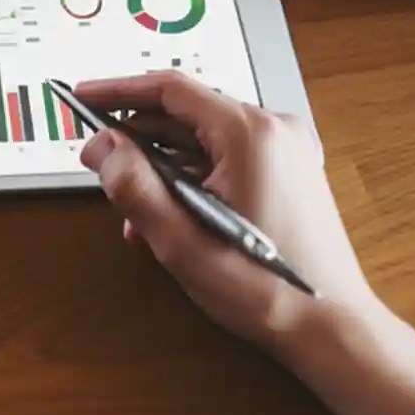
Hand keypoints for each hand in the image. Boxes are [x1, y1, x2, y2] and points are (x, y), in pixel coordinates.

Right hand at [77, 73, 414, 414]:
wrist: (330, 326)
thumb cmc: (265, 287)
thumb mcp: (181, 238)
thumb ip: (134, 185)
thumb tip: (102, 147)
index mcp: (251, 134)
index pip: (170, 89)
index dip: (119, 90)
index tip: (84, 96)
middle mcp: (273, 130)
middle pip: (186, 113)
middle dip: (138, 140)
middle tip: (100, 164)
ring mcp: (285, 150)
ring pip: (203, 140)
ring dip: (163, 167)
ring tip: (135, 211)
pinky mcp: (288, 171)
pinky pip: (225, 158)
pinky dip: (192, 178)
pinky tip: (169, 216)